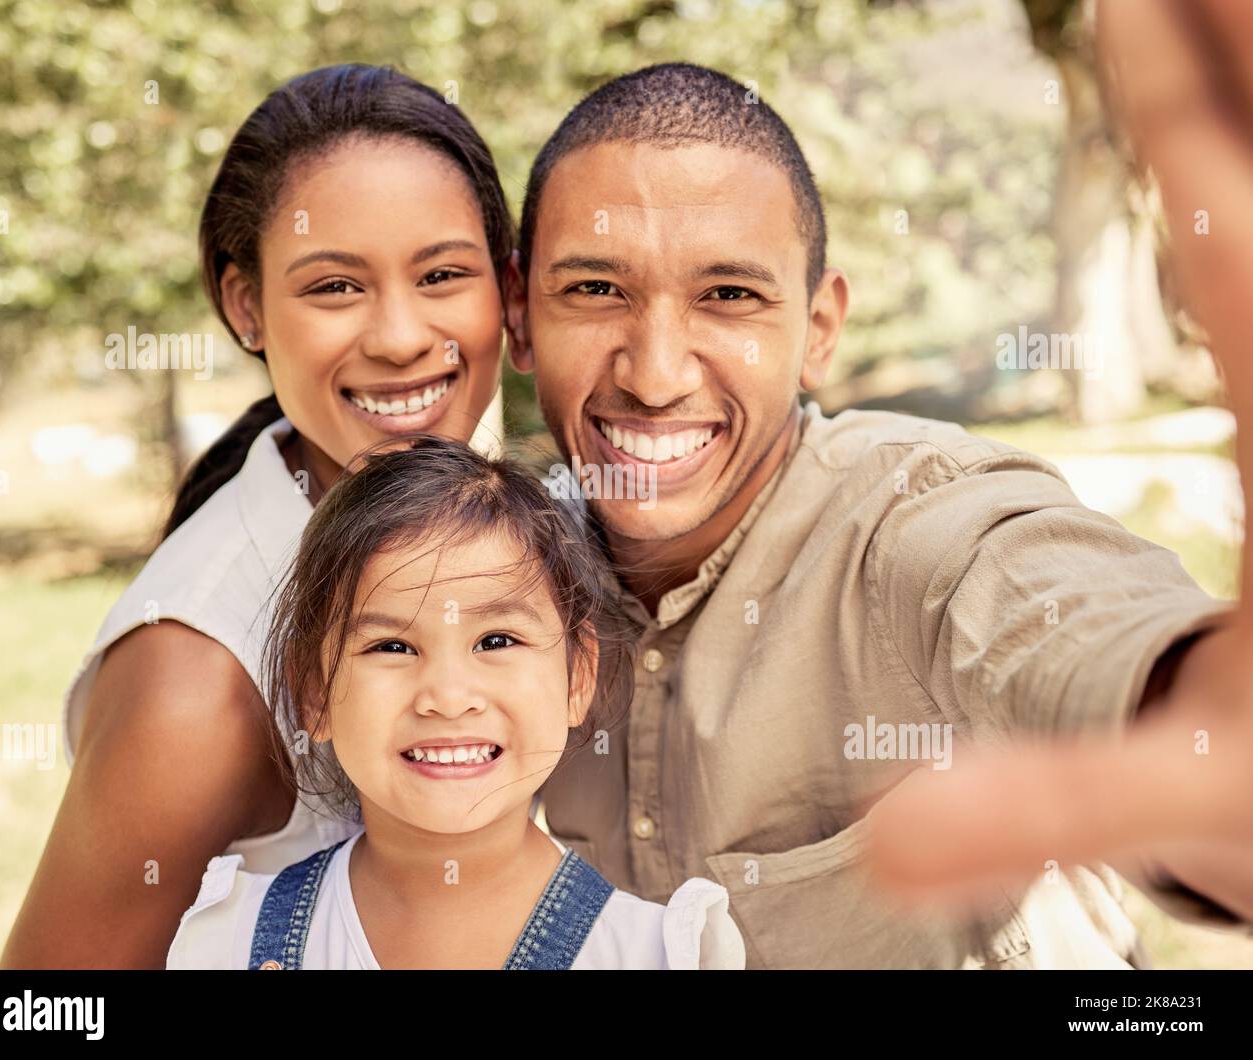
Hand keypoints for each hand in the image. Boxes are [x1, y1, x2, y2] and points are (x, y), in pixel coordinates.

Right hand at [865, 0, 1252, 919]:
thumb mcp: (1190, 789)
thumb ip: (1048, 803)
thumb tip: (898, 848)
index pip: (1230, 244)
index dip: (1177, 119)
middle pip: (1252, 175)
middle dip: (1209, 57)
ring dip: (1217, 95)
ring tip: (1168, 2)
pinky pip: (1251, 254)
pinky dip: (1215, 181)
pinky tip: (1197, 154)